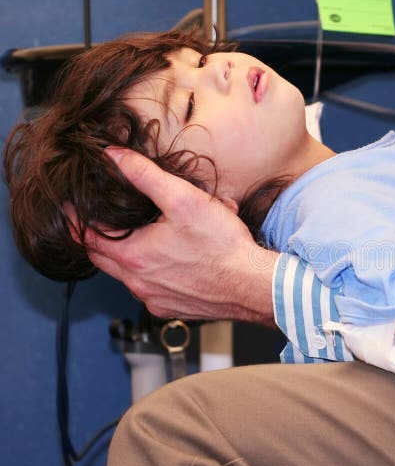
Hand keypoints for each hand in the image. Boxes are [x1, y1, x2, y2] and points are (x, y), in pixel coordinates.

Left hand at [82, 147, 277, 323]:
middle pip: (100, 258)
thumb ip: (145, 175)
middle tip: (96, 219)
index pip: (84, 236)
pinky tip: (170, 261)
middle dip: (96, 238)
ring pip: (126, 275)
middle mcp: (137, 282)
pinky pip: (149, 290)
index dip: (74, 219)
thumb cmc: (223, 245)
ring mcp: (153, 299)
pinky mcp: (170, 309)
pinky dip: (151, 274)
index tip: (70, 205)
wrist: (253, 285)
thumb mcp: (184, 199)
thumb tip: (114, 156)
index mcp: (132, 255)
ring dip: (127, 256)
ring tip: (141, 236)